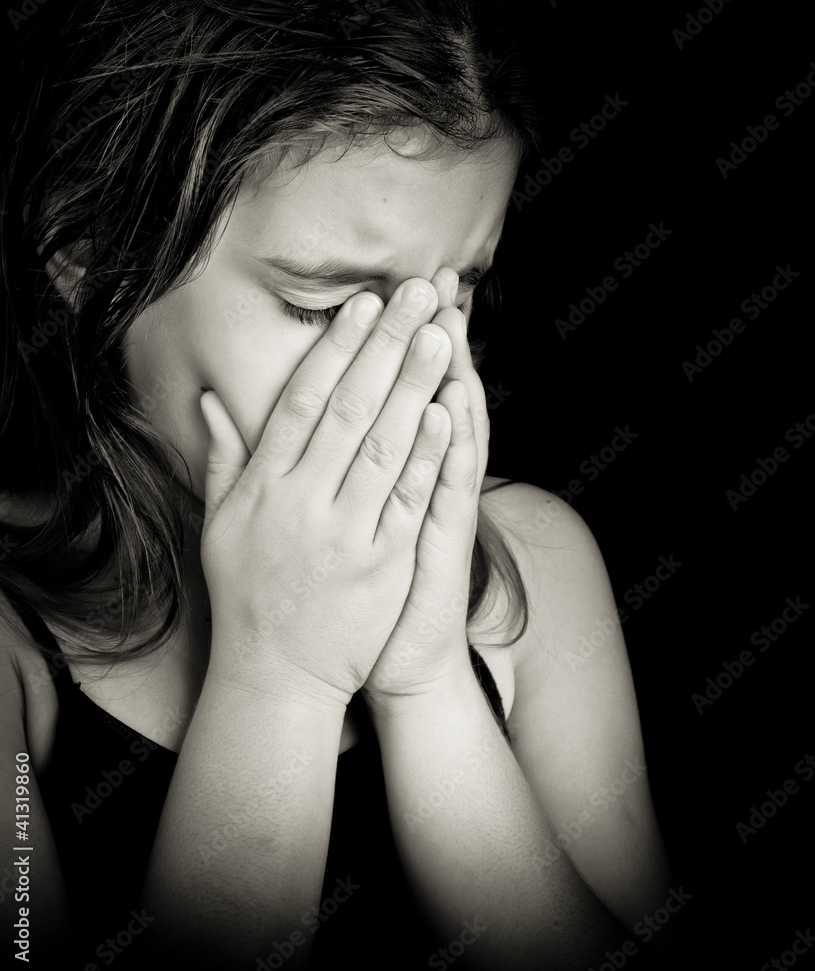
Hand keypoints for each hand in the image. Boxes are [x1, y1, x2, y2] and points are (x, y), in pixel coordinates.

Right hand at [198, 278, 455, 707]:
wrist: (276, 676)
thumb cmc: (247, 595)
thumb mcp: (221, 526)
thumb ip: (223, 459)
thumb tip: (213, 401)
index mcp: (263, 485)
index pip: (303, 401)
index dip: (336, 349)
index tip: (363, 304)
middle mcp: (301, 501)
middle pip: (350, 409)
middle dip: (387, 346)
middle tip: (418, 294)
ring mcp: (344, 533)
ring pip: (384, 446)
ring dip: (414, 386)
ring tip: (441, 335)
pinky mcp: (380, 565)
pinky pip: (408, 501)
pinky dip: (427, 456)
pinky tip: (446, 412)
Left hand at [363, 268, 489, 702]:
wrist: (397, 661)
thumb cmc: (362, 591)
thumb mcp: (343, 523)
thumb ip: (327, 471)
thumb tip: (303, 425)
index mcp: (391, 471)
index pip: (394, 393)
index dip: (388, 344)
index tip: (381, 288)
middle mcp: (423, 481)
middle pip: (430, 395)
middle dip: (428, 338)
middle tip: (433, 279)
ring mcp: (439, 509)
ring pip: (452, 432)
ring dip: (451, 377)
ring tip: (449, 322)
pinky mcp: (446, 545)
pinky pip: (452, 492)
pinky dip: (452, 451)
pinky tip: (453, 409)